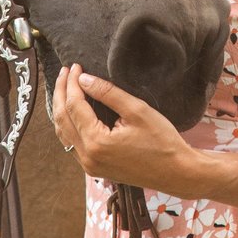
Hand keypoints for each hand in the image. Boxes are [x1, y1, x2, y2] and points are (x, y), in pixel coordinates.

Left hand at [52, 64, 203, 196]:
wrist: (176, 172)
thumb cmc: (162, 141)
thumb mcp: (137, 110)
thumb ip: (108, 93)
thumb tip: (84, 79)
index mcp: (96, 142)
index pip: (74, 106)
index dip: (72, 83)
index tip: (75, 66)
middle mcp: (87, 157)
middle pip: (62, 119)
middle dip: (61, 93)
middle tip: (64, 71)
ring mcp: (89, 166)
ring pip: (64, 133)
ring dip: (62, 109)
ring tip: (65, 87)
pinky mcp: (94, 168)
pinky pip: (72, 144)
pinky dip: (69, 124)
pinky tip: (73, 111)